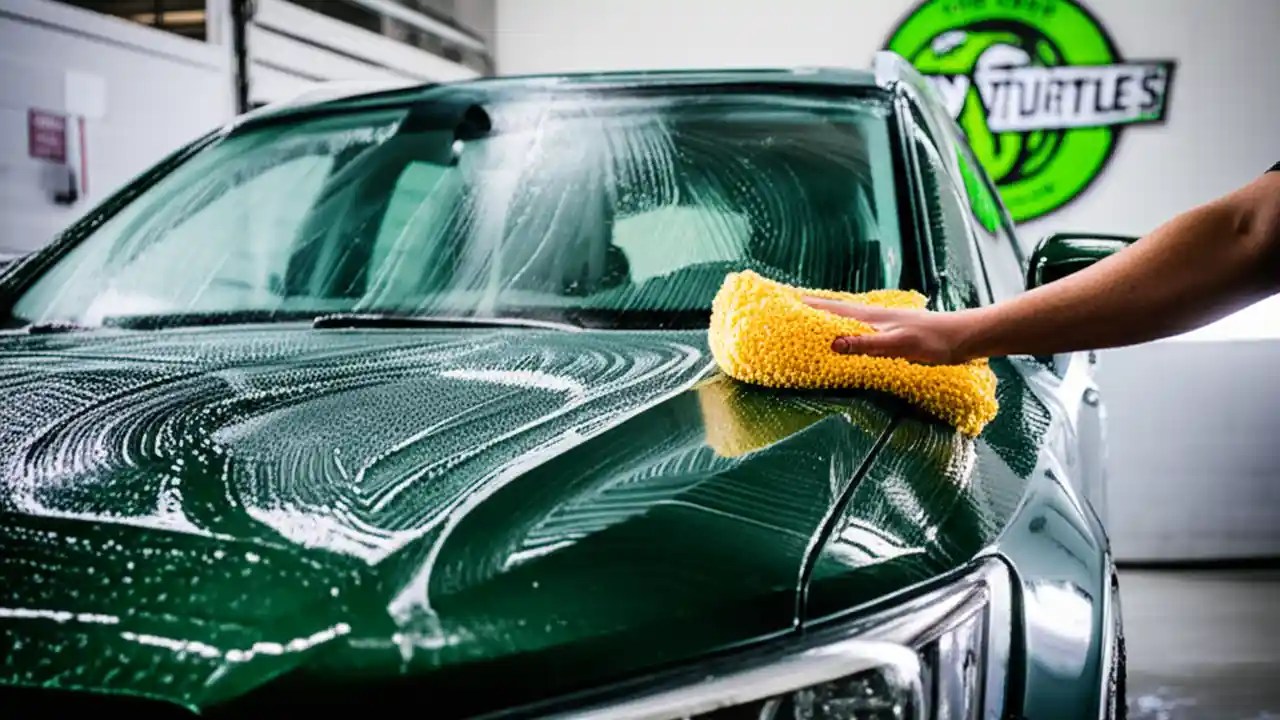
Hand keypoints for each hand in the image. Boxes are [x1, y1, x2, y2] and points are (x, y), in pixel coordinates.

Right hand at [801, 297, 973, 364]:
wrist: (961, 338)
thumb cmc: (931, 341)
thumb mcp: (897, 345)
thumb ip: (866, 344)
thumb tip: (831, 343)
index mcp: (869, 316)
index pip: (830, 308)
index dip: (807, 305)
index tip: (782, 300)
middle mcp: (871, 316)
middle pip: (834, 310)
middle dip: (811, 308)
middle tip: (787, 307)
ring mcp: (880, 323)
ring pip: (845, 318)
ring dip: (826, 317)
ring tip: (807, 317)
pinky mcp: (889, 333)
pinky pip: (856, 328)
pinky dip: (842, 328)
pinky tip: (843, 333)